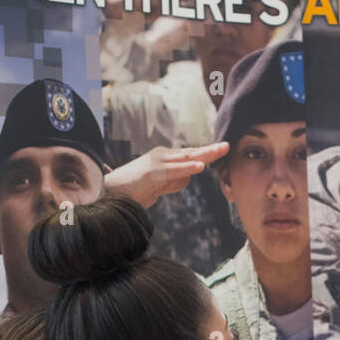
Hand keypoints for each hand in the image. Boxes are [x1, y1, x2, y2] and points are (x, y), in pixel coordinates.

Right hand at [104, 143, 229, 207]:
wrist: (112, 194)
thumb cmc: (134, 190)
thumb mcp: (159, 186)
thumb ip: (172, 181)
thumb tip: (187, 179)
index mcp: (165, 159)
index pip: (189, 155)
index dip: (206, 153)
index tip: (222, 149)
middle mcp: (162, 157)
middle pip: (191, 152)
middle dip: (210, 150)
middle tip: (227, 146)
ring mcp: (157, 163)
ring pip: (185, 158)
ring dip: (204, 154)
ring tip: (220, 150)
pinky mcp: (152, 173)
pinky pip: (174, 170)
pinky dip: (188, 168)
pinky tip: (200, 166)